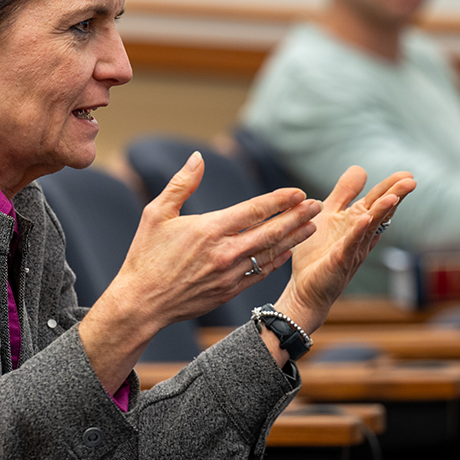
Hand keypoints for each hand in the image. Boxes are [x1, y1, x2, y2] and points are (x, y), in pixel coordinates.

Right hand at [92, 151, 321, 336]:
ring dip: (294, 238)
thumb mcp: (156, 213)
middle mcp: (225, 252)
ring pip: (270, 253)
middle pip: (271, 231)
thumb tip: (197, 157)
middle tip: (317, 205)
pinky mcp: (229, 291)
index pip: (255, 210)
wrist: (141, 303)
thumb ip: (182, 184)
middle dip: (297, 217)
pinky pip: (260, 273)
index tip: (298, 192)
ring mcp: (229, 274)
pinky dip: (277, 261)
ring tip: (312, 226)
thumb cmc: (145, 255)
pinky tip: (288, 251)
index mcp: (210, 229)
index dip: (280, 200)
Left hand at [275, 167, 415, 334]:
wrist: (305, 287)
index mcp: (357, 222)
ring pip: (371, 227)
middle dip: (395, 196)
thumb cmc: (317, 253)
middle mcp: (360, 235)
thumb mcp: (329, 214)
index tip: (408, 174)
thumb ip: (344, 193)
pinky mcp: (340, 261)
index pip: (377, 201)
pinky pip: (350, 244)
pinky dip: (358, 232)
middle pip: (380, 212)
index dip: (391, 188)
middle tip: (411, 181)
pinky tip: (365, 219)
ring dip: (381, 212)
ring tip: (393, 197)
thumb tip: (361, 169)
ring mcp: (353, 249)